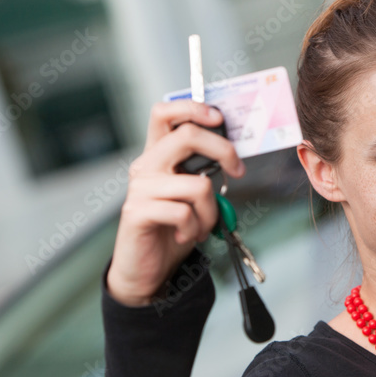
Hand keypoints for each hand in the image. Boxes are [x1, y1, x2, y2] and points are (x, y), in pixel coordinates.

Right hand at [106, 100, 244, 306]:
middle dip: (223, 151)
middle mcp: (146, 166)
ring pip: (197, 184)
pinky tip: (186, 236)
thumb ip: (202, 174)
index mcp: (157, 155)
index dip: (192, 107)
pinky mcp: (137, 212)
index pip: (164, 113)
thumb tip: (232, 158)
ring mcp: (140, 188)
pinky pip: (183, 212)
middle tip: (238, 171)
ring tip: (202, 226)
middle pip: (187, 136)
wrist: (145, 269)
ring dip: (210, 211)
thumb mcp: (190, 196)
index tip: (219, 118)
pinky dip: (194, 228)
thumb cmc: (171, 229)